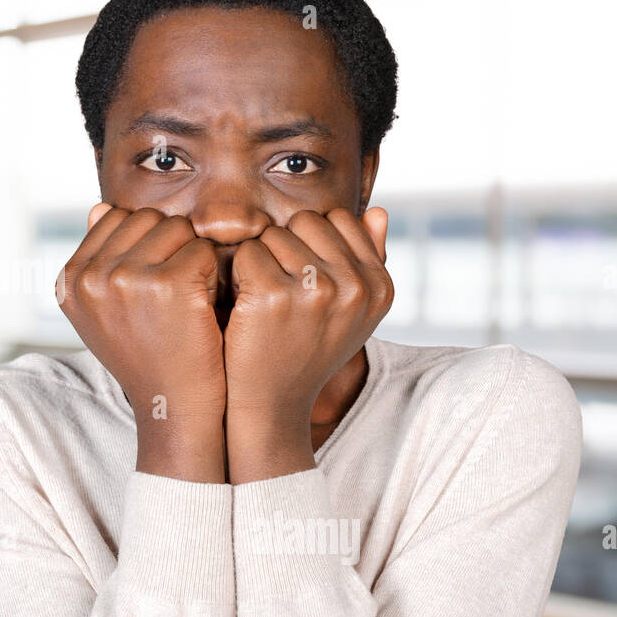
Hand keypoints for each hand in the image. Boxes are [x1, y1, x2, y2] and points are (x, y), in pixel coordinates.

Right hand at [57, 204, 226, 480]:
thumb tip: (100, 208)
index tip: (152, 290)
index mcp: (69, 280)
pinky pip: (203, 249)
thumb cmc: (150, 357)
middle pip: (146, 218)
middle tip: (175, 297)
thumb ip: (102, 259)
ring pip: (177, 228)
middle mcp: (89, 277)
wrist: (175, 408)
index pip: (115, 219)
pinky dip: (214, 275)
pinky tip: (203, 309)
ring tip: (188, 303)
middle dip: (170, 247)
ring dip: (193, 258)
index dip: (146, 247)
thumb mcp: (109, 310)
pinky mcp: (167, 284)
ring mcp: (124, 278)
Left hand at [223, 207, 393, 482]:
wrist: (271, 406)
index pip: (338, 219)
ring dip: (259, 261)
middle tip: (277, 290)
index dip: (309, 243)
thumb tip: (376, 210)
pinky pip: (248, 253)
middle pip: (305, 221)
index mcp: (379, 285)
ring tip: (262, 302)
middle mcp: (355, 286)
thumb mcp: (349, 311)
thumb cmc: (304, 351)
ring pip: (273, 235)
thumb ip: (366, 259)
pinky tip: (244, 307)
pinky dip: (237, 275)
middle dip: (284, 247)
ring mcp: (316, 290)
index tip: (300, 279)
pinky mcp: (273, 297)